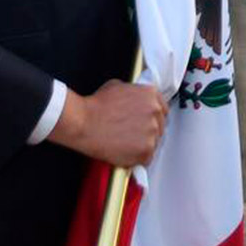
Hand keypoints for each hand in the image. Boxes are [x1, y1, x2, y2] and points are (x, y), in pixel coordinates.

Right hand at [48, 80, 168, 167]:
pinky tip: (124, 154)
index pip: (162, 109)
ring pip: (154, 143)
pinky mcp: (145, 150)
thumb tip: (135, 99)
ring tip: (124, 144)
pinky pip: (147, 158)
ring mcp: (152, 131)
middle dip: (147, 131)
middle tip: (131, 135)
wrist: (83, 123)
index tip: (145, 124)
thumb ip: (134, 93)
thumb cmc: (95, 105)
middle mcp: (155, 112)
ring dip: (142, 145)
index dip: (152, 118)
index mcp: (151, 95)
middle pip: (159, 127)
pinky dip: (137, 159)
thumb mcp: (117, 86)